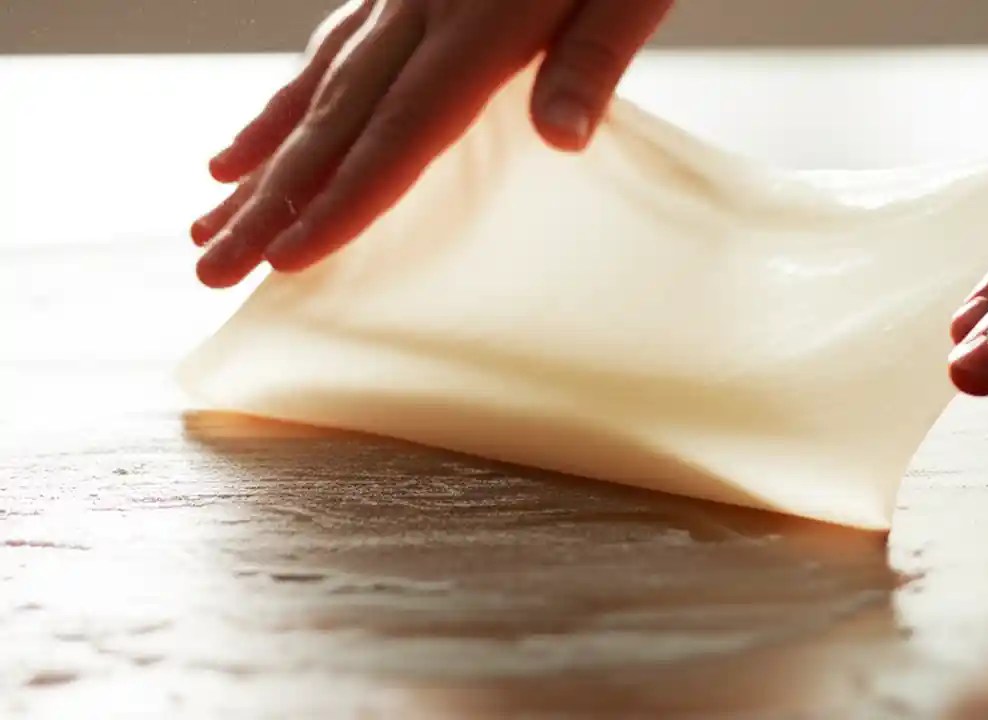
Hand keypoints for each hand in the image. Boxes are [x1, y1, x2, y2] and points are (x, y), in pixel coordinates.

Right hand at [191, 0, 671, 287]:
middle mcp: (422, 6)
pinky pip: (332, 45)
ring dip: (263, 159)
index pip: (403, 130)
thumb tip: (563, 139)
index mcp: (483, 21)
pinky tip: (262, 133)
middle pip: (336, 119)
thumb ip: (595, 57)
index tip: (287, 258)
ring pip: (318, 85)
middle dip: (271, 201)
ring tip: (210, 213)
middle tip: (213, 268)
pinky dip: (289, 97)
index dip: (345, 199)